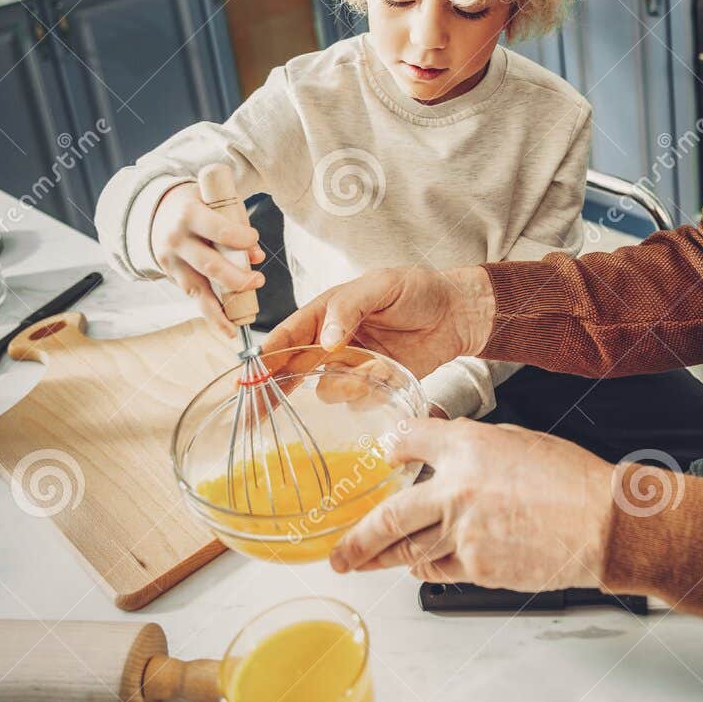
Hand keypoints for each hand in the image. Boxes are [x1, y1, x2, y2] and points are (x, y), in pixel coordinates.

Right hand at [151, 183, 264, 338]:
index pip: (220, 230)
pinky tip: (227, 328)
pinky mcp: (171, 275)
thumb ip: (239, 225)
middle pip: (210, 264)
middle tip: (258, 281)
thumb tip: (256, 257)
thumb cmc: (198, 204)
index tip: (254, 239)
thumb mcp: (217, 202)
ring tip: (239, 324)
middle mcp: (177, 239)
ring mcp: (171, 260)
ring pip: (199, 289)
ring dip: (223, 308)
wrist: (157, 211)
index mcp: (189, 214)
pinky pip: (194, 297)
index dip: (241, 238)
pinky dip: (212, 314)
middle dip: (237, 278)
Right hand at [264, 264, 494, 380]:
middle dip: (271, 394)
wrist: (456, 314)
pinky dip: (372, 392)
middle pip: (290, 372)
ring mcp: (351, 367)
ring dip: (347, 385)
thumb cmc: (417, 290)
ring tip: (377, 366)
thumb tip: (327, 339)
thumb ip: (351, 306)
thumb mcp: (382, 285)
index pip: (286, 336)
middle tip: (253, 416)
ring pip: (327, 391)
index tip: (246, 380)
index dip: (264, 358)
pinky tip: (391, 373)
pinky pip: (358, 401)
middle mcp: (331, 343)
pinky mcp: (373, 386)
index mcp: (325, 314)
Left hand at [330, 417, 615, 591]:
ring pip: (408, 552)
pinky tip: (425, 565)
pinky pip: (441, 570)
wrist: (604, 523)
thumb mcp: (518, 441)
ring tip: (363, 565)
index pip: (407, 440)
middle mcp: (455, 488)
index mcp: (467, 446)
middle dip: (356, 540)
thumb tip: (448, 451)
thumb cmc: (572, 480)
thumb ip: (474, 447)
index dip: (389, 448)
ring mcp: (463, 534)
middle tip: (338, 552)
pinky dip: (429, 567)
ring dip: (381, 561)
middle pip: (388, 517)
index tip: (380, 456)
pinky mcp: (477, 568)